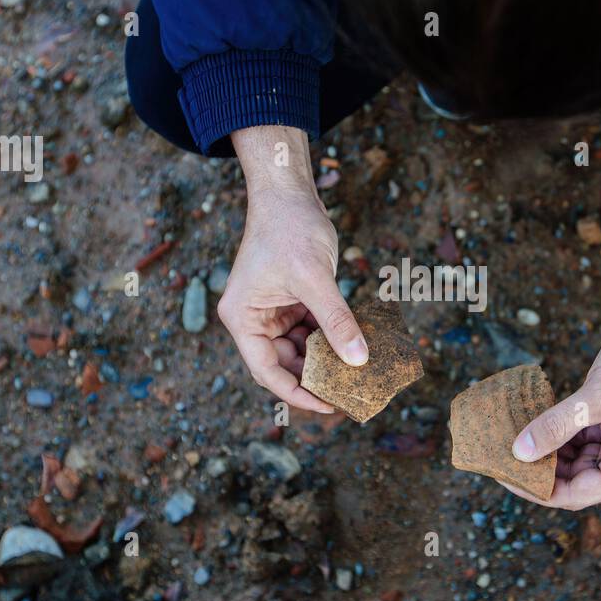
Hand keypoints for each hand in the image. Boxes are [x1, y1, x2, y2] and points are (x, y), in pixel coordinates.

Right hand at [217, 127, 368, 412]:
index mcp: (242, 319)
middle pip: (284, 365)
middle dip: (315, 379)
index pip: (267, 371)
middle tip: (351, 395)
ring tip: (358, 375)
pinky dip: (331, 338)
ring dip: (326, 360)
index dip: (297, 393)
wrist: (290, 193)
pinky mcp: (293, 302)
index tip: (328, 407)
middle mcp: (253, 320)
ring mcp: (273, 312)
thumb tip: (358, 360)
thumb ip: (335, 320)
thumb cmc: (289, 228)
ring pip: (301, 350)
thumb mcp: (314, 278)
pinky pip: (312, 330)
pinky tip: (356, 346)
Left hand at [503, 319, 600, 508]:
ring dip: (550, 449)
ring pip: (580, 460)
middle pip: (575, 480)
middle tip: (499, 451)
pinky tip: (540, 419)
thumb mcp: (596, 397)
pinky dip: (565, 432)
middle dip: (539, 467)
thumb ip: (556, 426)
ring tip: (514, 433)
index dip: (534, 488)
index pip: (572, 495)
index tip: (501, 471)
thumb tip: (519, 452)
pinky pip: (590, 440)